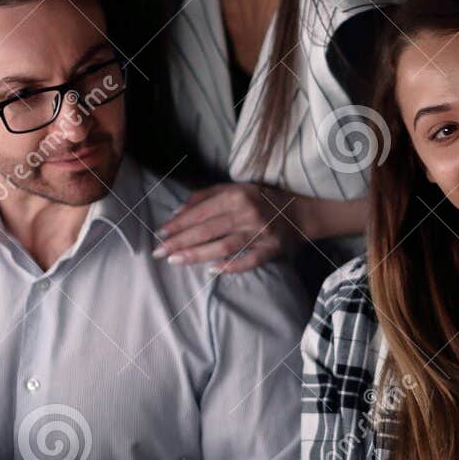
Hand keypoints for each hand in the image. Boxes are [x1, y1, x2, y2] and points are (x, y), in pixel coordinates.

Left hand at [152, 182, 299, 272]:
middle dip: (181, 241)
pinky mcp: (271, 249)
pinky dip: (231, 267)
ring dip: (197, 254)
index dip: (179, 224)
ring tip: (176, 260)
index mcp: (236, 195)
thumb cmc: (260, 199)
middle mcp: (247, 213)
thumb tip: (177, 212)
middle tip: (159, 252)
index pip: (201, 212)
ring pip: (223, 246)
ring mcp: (260, 233)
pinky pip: (249, 261)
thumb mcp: (234, 189)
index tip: (161, 234)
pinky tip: (212, 270)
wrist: (299, 212)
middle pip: (208, 230)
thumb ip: (205, 197)